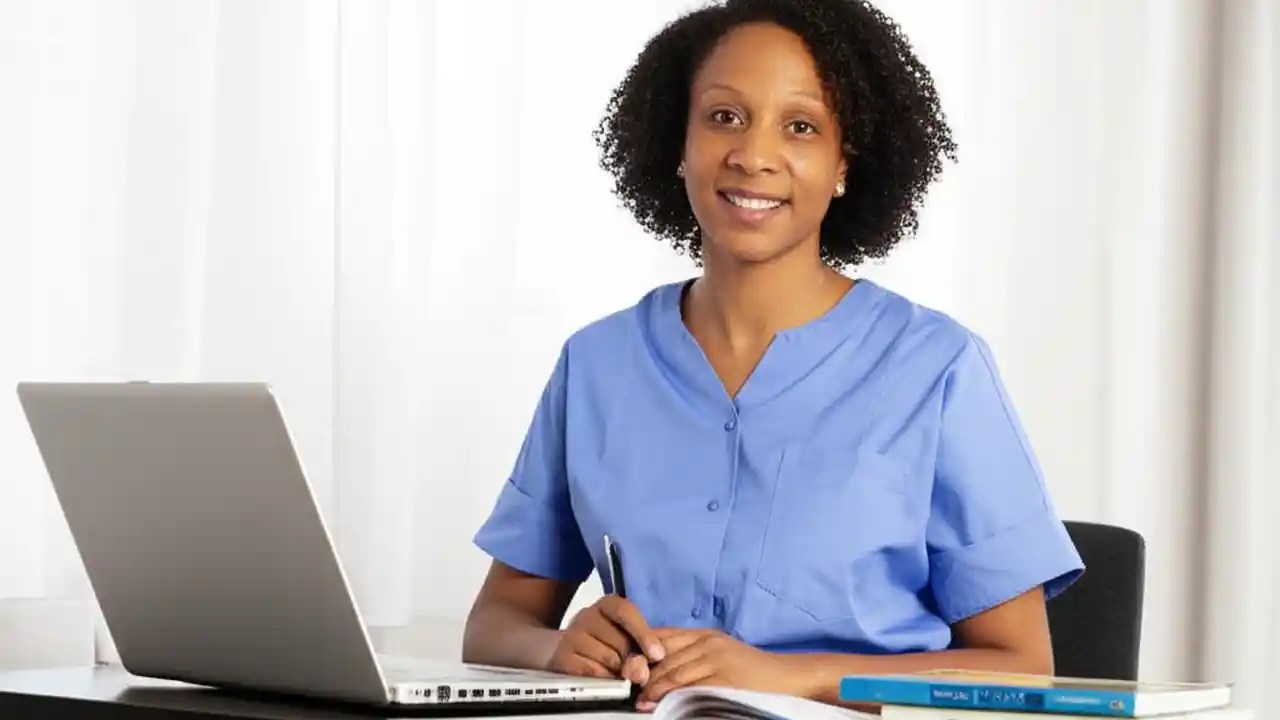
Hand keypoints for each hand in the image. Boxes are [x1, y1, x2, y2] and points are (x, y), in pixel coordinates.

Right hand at [545, 595, 665, 682]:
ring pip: (608, 659)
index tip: (657, 655)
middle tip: (634, 670)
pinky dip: (602, 679)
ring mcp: (572, 635)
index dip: (644, 634)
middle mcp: (587, 615)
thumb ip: (638, 649)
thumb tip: (641, 672)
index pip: (626, 612)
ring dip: (617, 672)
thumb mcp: (622, 636)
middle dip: (632, 660)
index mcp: (607, 605)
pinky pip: (592, 672)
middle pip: (620, 642)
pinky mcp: (562, 656)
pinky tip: (602, 677)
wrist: (562, 650)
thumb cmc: (602, 642)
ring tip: (615, 672)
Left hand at [635, 629, 794, 708]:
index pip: (662, 636)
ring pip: (674, 673)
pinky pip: (691, 688)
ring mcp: (716, 658)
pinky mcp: (724, 678)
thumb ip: (691, 656)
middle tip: (629, 690)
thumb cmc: (751, 671)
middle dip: (643, 674)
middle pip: (664, 656)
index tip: (628, 667)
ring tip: (641, 702)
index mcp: (704, 635)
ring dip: (654, 689)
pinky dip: (673, 697)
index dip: (642, 651)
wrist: (786, 677)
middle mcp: (707, 642)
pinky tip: (663, 705)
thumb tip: (658, 669)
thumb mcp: (718, 654)